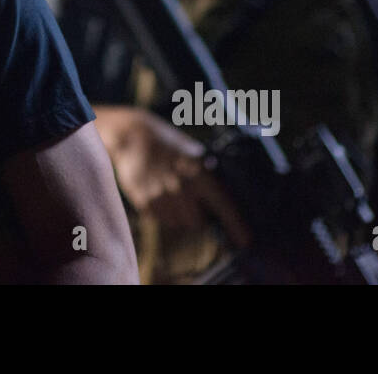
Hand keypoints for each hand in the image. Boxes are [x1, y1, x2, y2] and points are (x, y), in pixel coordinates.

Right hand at [93, 104, 249, 246]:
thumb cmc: (167, 143)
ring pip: (178, 222)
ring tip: (173, 194)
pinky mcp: (143, 201)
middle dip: (198, 216)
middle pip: (197, 222)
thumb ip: (208, 175)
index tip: (245, 241)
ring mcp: (160, 196)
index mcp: (198, 172)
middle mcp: (181, 187)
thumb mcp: (193, 153)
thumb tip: (227, 199)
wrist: (132, 136)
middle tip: (193, 201)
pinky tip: (158, 192)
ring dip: (179, 214)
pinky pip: (160, 219)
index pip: (222, 205)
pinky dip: (162, 211)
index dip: (235, 225)